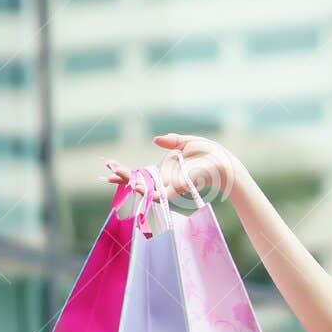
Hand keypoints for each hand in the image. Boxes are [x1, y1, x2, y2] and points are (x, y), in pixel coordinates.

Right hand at [99, 133, 242, 202]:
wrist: (225, 163)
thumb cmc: (209, 154)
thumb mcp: (187, 142)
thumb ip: (171, 141)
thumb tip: (155, 139)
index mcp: (165, 171)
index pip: (140, 173)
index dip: (125, 171)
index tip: (109, 166)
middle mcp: (165, 180)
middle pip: (139, 182)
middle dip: (122, 178)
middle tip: (106, 172)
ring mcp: (171, 186)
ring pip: (146, 188)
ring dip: (130, 183)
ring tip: (114, 175)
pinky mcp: (180, 188)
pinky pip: (161, 193)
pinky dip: (148, 191)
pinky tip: (135, 187)